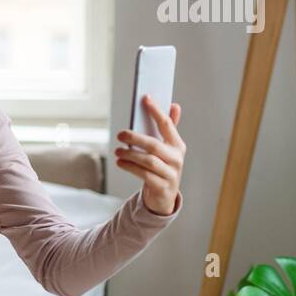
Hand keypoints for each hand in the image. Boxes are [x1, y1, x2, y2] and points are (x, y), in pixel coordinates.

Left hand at [115, 95, 183, 215]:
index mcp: (178, 145)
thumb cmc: (161, 167)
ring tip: (117, 151)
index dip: (156, 111)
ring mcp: (171, 174)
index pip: (167, 125)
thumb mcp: (166, 149)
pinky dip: (130, 168)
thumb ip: (168, 129)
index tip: (145, 99)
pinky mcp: (162, 187)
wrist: (163, 197)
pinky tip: (120, 162)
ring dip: (130, 155)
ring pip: (148, 161)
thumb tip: (174, 105)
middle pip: (154, 144)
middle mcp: (177, 159)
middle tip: (120, 134)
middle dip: (135, 138)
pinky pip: (144, 175)